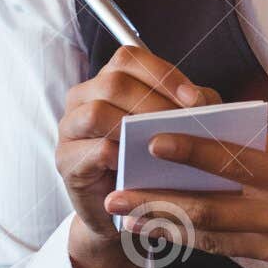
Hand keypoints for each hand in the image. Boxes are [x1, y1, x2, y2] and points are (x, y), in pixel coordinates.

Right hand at [56, 44, 219, 249]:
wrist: (125, 209)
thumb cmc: (150, 161)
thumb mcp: (176, 128)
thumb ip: (189, 108)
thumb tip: (201, 100)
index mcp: (109, 80)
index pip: (129, 58)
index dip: (162, 75)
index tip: (193, 99)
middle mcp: (84, 97)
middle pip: (113, 83)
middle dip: (153, 103)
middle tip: (182, 125)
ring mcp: (70, 128)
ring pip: (96, 113)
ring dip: (134, 127)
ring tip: (162, 144)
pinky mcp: (66, 160)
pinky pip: (89, 151)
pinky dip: (117, 156)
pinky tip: (137, 166)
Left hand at [103, 131, 267, 267]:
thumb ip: (261, 151)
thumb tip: (209, 141)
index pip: (231, 161)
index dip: (190, 152)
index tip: (152, 143)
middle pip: (208, 210)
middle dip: (156, 204)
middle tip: (115, 198)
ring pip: (211, 239)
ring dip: (167, 228)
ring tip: (129, 219)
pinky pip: (233, 256)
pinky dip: (204, 243)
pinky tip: (175, 233)